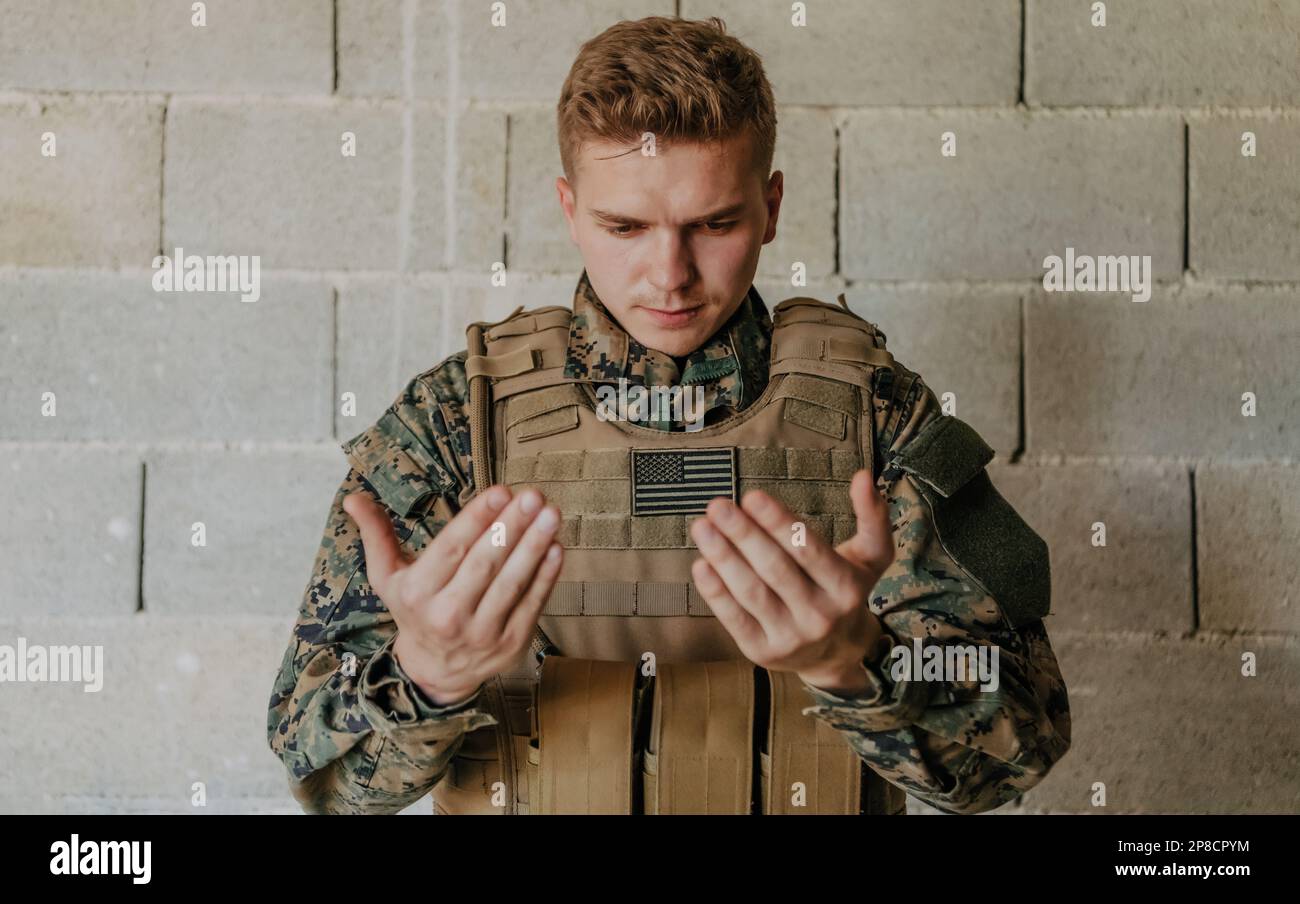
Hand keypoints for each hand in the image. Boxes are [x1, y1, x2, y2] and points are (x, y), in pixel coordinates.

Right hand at [343, 484, 563, 705]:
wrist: (434, 672)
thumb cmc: (414, 611)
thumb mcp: (387, 577)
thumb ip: (376, 535)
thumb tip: (354, 498)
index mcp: (417, 594)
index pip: (451, 550)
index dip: (477, 519)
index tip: (501, 491)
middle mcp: (448, 615)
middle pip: (484, 565)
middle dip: (511, 527)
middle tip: (532, 496)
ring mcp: (482, 633)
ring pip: (511, 583)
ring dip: (534, 546)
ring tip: (550, 515)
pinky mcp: (511, 643)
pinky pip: (532, 604)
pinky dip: (547, 576)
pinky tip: (557, 547)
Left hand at [689, 469, 895, 695]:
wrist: (839, 653)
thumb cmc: (848, 591)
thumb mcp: (872, 557)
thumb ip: (872, 516)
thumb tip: (863, 476)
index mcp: (846, 587)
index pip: (807, 549)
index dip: (778, 522)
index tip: (752, 496)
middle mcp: (820, 615)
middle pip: (775, 569)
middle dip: (743, 534)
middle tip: (718, 505)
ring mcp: (790, 637)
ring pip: (751, 592)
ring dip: (723, 557)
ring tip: (703, 527)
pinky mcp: (762, 651)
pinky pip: (734, 619)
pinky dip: (715, 592)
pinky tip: (701, 564)